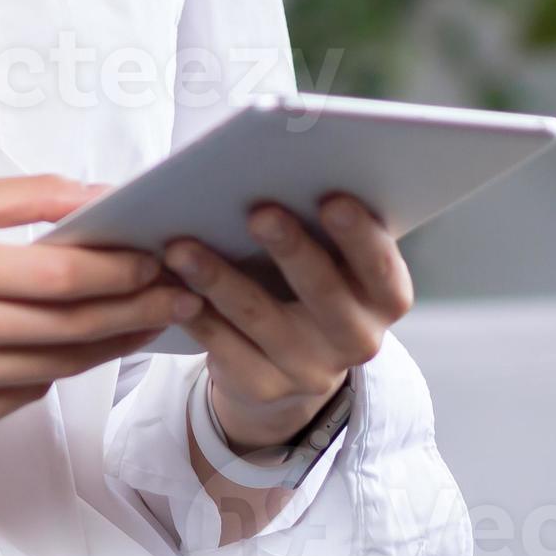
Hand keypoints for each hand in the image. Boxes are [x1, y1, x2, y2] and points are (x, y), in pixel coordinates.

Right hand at [0, 175, 201, 437]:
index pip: (58, 276)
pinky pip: (28, 391)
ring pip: (59, 366)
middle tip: (182, 294)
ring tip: (153, 319)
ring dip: (114, 343)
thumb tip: (100, 195)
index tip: (158, 257)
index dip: (119, 271)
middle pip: (70, 327)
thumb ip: (23, 197)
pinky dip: (62, 367)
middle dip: (137, 310)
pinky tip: (88, 344)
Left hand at [163, 191, 410, 449]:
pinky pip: (223, 346)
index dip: (361, 236)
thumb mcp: (333, 260)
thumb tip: (279, 168)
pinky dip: (195, 312)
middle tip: (258, 212)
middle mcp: (356, 339)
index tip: (332, 199)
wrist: (293, 364)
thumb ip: (323, 226)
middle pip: (322, 293)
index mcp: (384, 299)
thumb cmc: (312, 282)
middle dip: (290, 249)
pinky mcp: (262, 387)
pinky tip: (170, 285)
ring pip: (259, 318)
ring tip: (182, 246)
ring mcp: (309, 371)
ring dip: (218, 278)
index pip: (381, 268)